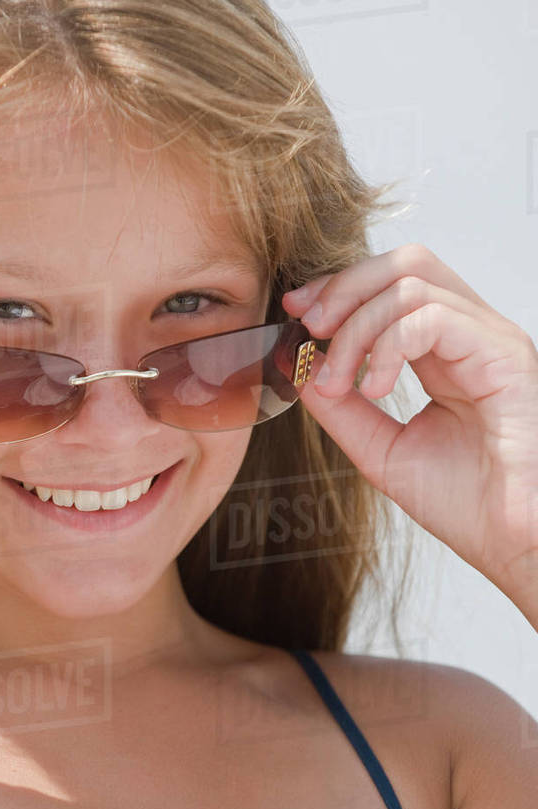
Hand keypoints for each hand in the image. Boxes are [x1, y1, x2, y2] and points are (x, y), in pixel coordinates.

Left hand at [282, 243, 537, 611]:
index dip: (340, 288)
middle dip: (344, 287)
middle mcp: (473, 336)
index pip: (394, 284)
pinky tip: (374, 389)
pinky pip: (433, 316)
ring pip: (411, 285)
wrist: (513, 544)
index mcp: (448, 351)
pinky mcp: (503, 356)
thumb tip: (297, 364)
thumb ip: (340, 406)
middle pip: (406, 264)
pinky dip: (388, 345)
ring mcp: (491, 340)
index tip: (296, 313)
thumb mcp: (381, 448)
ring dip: (356, 327)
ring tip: (339, 381)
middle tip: (309, 327)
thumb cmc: (467, 504)